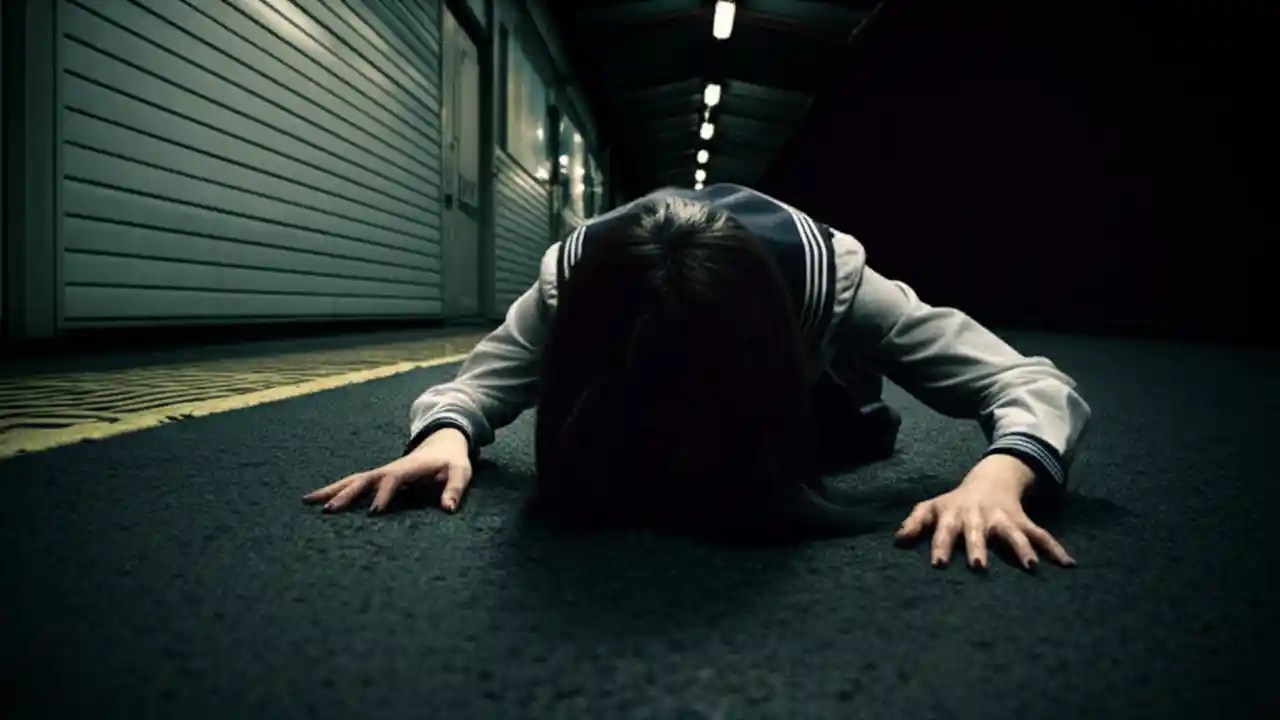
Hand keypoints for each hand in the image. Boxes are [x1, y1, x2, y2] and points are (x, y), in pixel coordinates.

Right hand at [302, 428, 472, 514]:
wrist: (442, 443)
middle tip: (329, 510)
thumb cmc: (452, 461)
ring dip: (331, 490)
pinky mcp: (376, 478)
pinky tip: (316, 500)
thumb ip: (455, 488)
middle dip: (347, 494)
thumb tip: (448, 509)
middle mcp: (389, 469)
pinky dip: (334, 490)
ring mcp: (380, 473)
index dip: (384, 494)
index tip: (374, 512)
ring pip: (352, 480)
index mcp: (409, 469)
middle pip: (364, 479)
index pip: (393, 480)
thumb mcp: (461, 472)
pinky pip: (353, 484)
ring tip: (307, 501)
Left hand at [894, 454, 1076, 569]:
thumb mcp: (931, 507)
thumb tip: (897, 539)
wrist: (990, 480)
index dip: (940, 546)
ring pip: (1014, 534)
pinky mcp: (1023, 522)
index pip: (944, 532)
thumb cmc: (954, 504)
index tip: (939, 565)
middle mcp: (979, 518)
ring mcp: (1003, 520)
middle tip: (978, 567)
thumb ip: (915, 522)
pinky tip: (1068, 564)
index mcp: (954, 516)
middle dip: (978, 548)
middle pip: (977, 534)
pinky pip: (1041, 535)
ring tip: (1031, 567)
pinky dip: (1056, 548)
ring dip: (1021, 549)